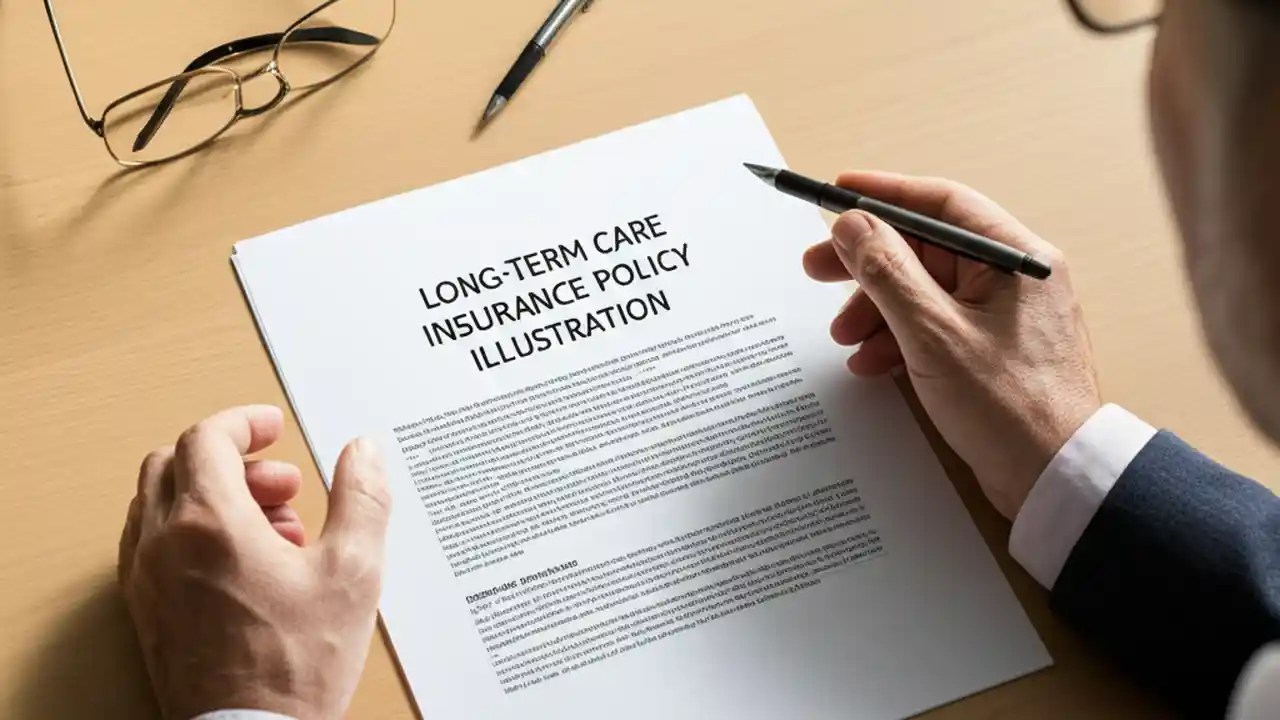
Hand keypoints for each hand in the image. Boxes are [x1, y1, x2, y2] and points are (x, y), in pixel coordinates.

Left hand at [117, 405, 390, 719]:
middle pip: (174, 464)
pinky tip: (240, 563)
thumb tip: (362, 453)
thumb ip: (361, 499)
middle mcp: (164, 544)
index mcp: (210, 523)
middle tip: (281, 485)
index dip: (243, 423)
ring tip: (271, 530)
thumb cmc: (294, 667)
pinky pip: (151, 545)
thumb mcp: (353, 572)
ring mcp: (146, 580)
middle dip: (232, 460)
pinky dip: (190, 532)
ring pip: (159, 504)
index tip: (271, 428)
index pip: (206, 438)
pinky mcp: (146, 612)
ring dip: (211, 495)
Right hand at [803, 172, 1100, 519]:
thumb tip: (852, 224)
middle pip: (927, 249)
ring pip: (925, 291)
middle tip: (816, 270)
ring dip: (878, 309)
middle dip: (868, 264)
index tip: (836, 192)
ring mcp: (1005, 315)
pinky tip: (874, 363)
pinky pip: (935, 326)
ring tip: (845, 339)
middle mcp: (1015, 278)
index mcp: (1015, 258)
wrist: (1055, 480)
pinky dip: (900, 338)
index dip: (884, 195)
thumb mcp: (933, 333)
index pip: (941, 204)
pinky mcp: (993, 350)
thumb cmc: (1009, 407)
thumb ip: (888, 271)